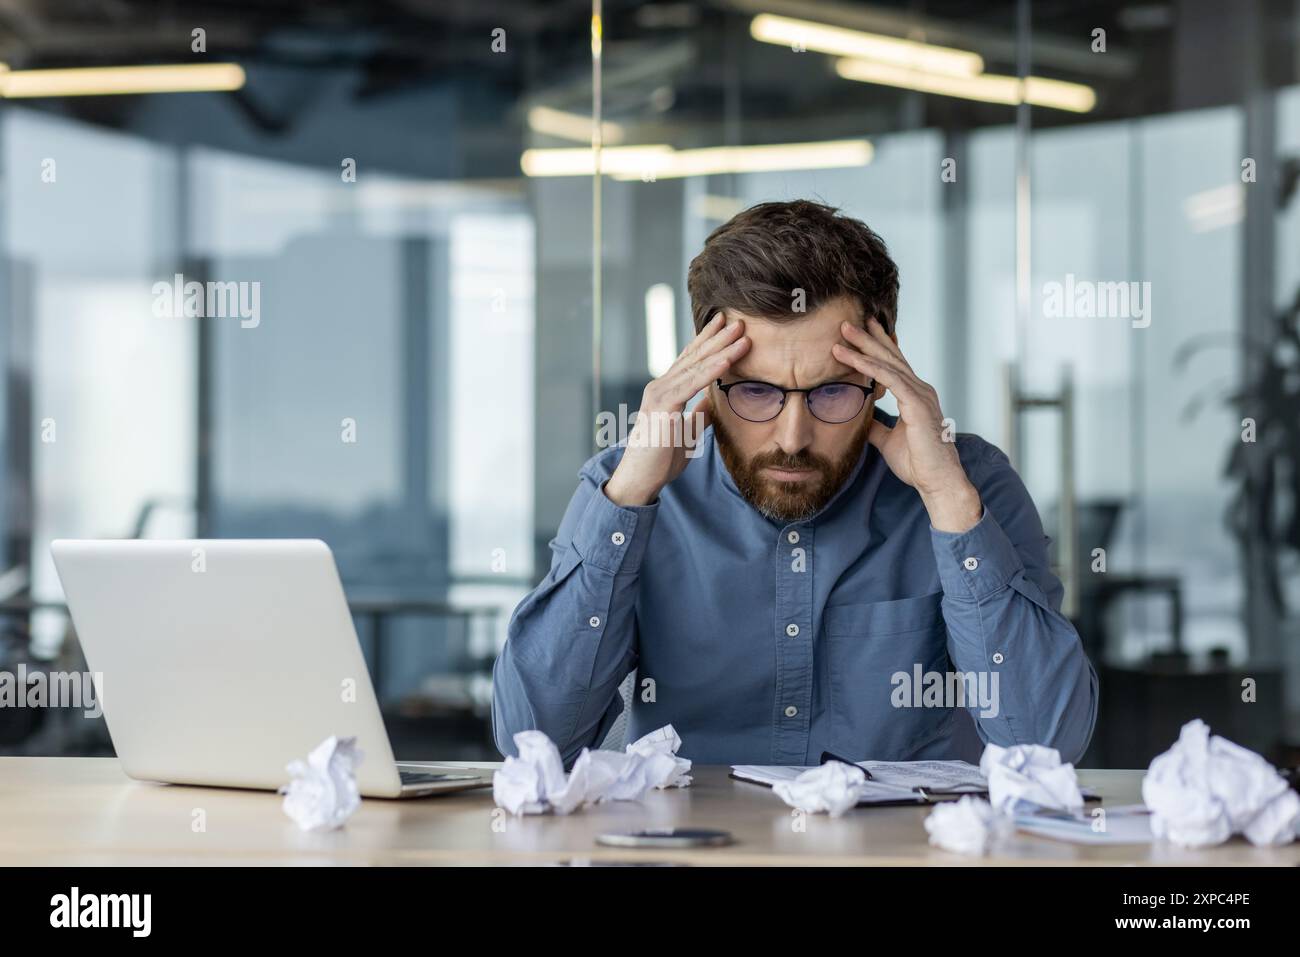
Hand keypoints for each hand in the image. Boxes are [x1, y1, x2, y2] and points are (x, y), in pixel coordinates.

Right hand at [604, 312, 749, 506]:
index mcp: (666, 391)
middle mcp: (660, 386)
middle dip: (717, 337)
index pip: (690, 360)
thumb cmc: (660, 459)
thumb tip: (713, 401)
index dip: (708, 342)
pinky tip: (727, 359)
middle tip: (738, 319)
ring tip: (740, 333)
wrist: (639, 479)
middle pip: (693, 356)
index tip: (725, 326)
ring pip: (695, 366)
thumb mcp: (687, 432)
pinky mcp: (663, 406)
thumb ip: (698, 414)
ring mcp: (659, 394)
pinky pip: (692, 384)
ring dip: (720, 348)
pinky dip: (711, 370)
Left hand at [831, 318, 981, 531]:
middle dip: (868, 338)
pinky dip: (870, 367)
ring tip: (844, 332)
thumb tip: (861, 417)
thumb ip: (876, 425)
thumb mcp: (888, 440)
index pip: (894, 364)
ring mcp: (921, 395)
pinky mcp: (917, 404)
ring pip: (888, 363)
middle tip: (847, 321)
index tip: (861, 330)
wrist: (937, 482)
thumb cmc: (918, 463)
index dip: (878, 346)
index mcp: (915, 396)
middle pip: (891, 356)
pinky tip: (854, 358)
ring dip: (864, 347)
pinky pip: (890, 379)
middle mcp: (920, 390)